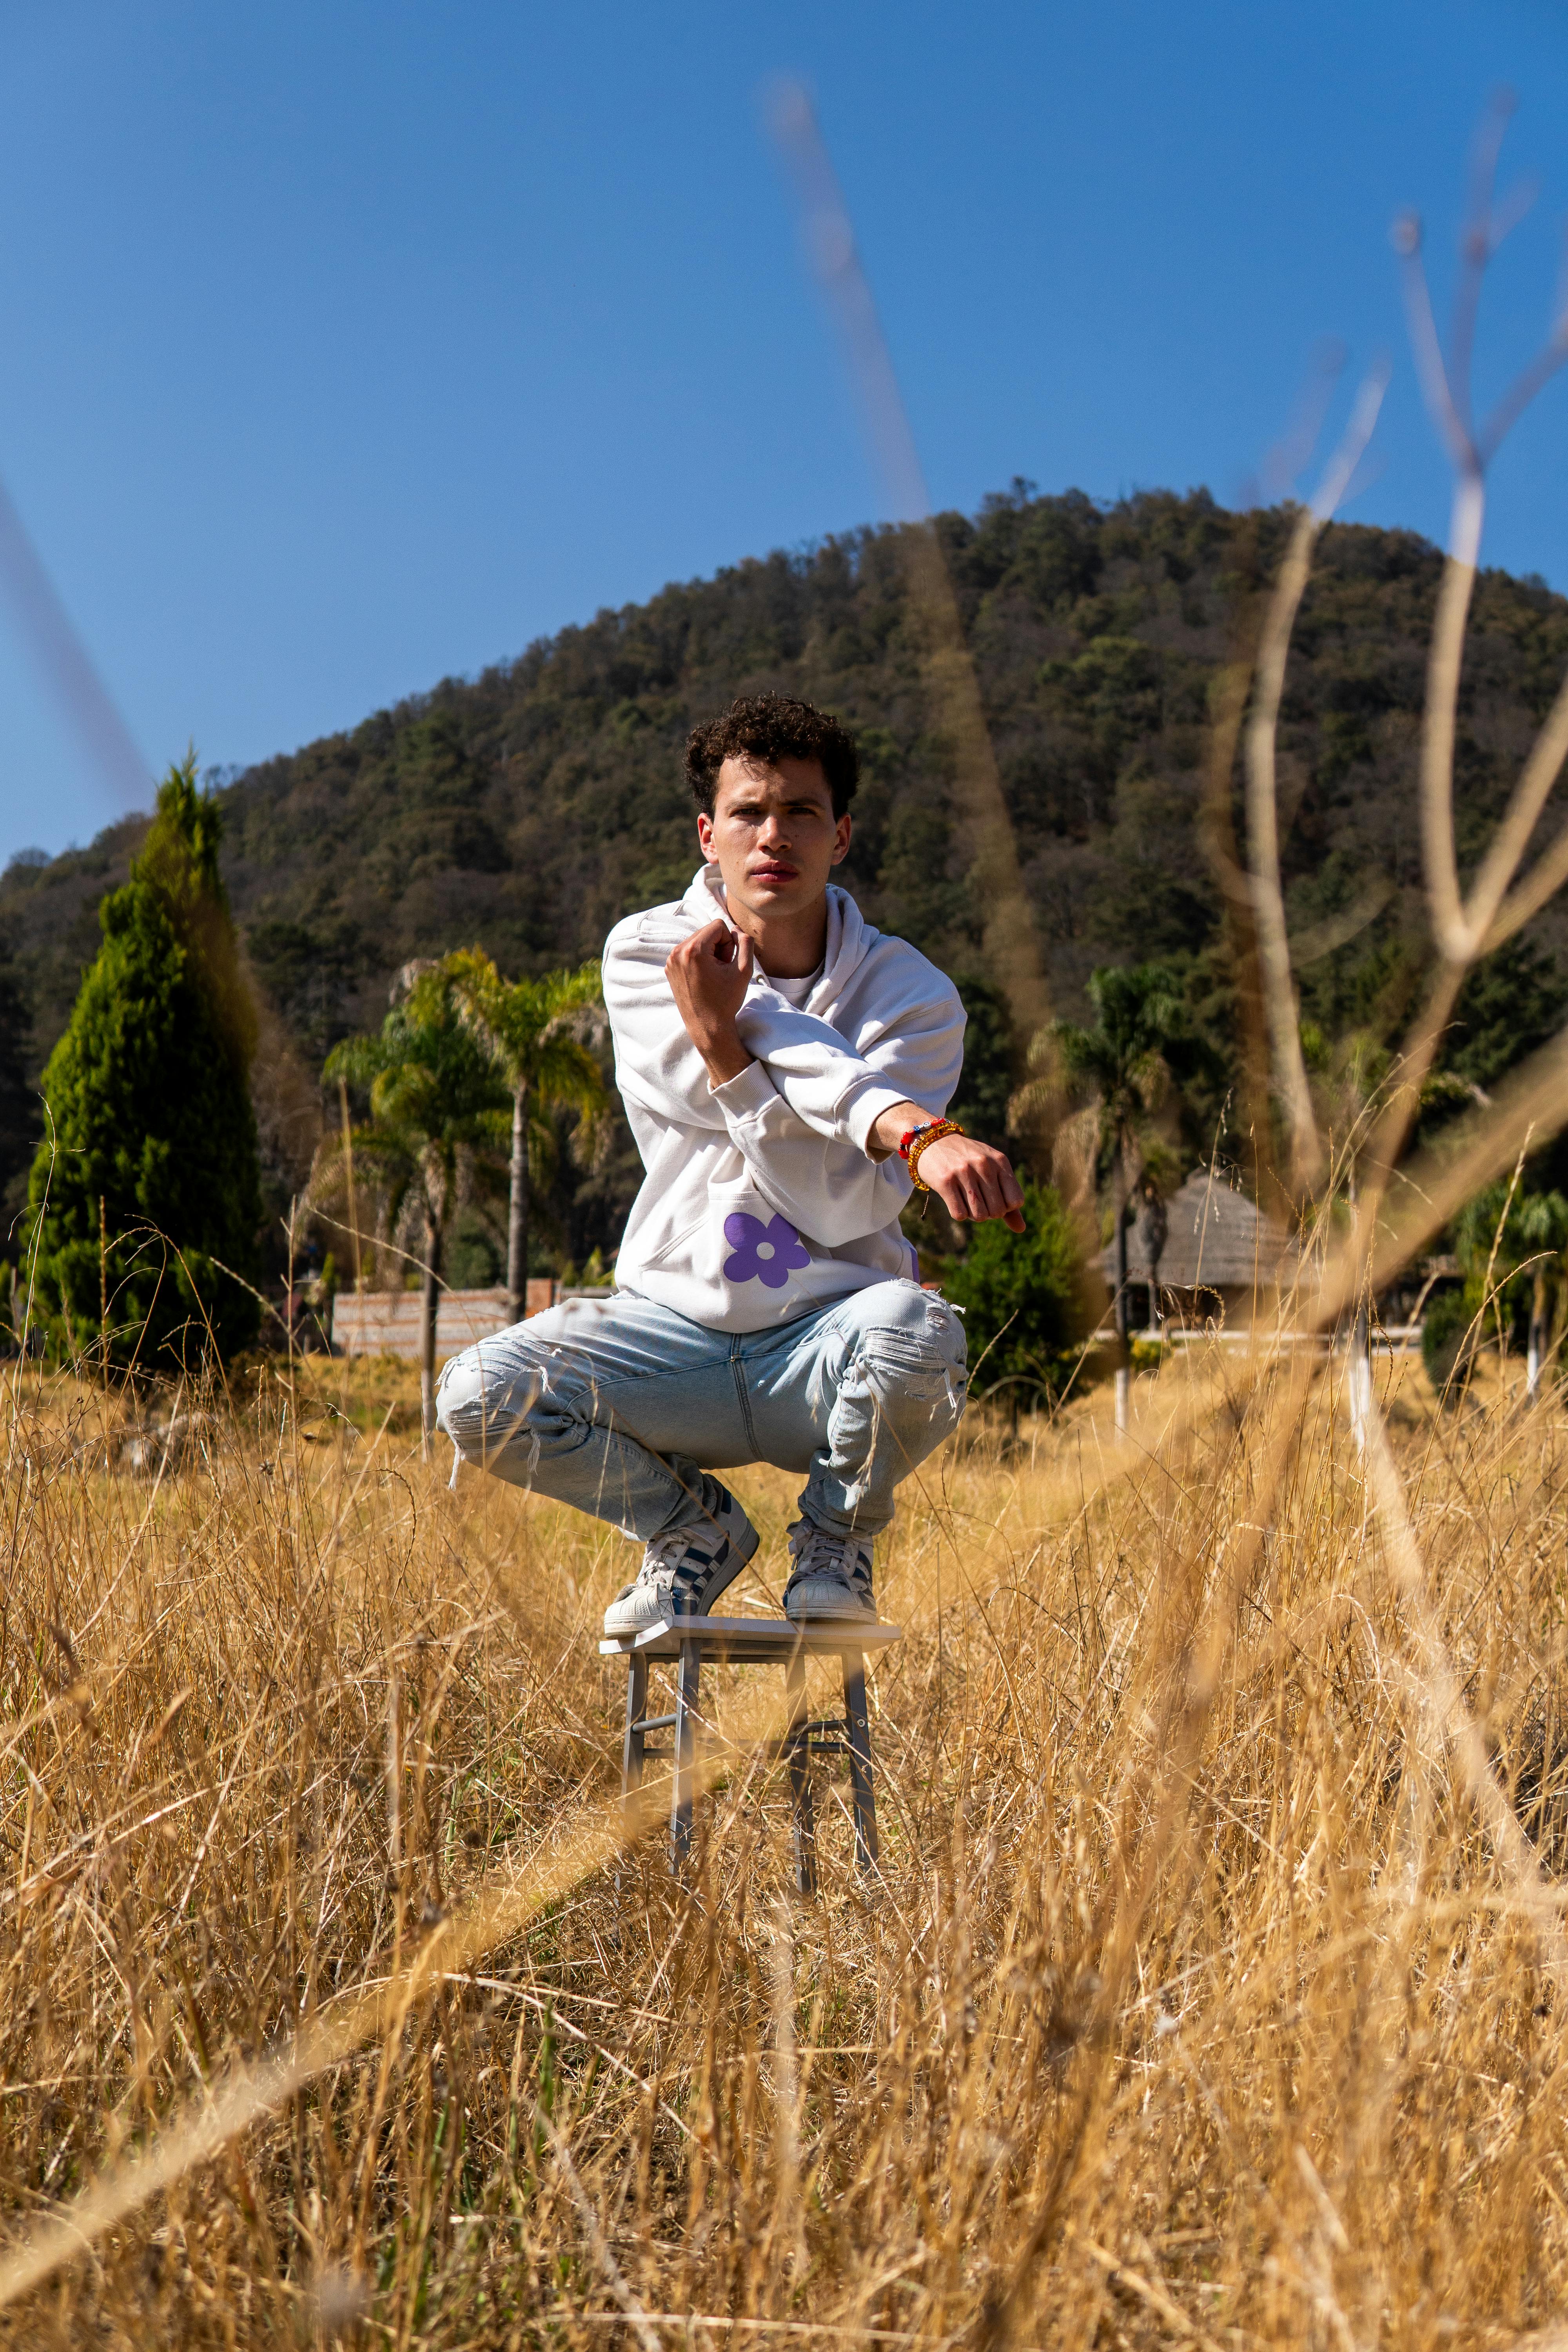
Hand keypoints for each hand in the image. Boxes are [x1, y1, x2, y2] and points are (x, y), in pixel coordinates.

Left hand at [666, 919, 755, 1086]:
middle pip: (706, 931)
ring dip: (709, 953)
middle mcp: (677, 952)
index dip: (729, 942)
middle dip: (718, 946)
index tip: (727, 962)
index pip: (718, 925)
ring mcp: (670, 960)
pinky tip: (704, 978)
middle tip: (721, 970)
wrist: (706, 1027)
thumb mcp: (744, 970)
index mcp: (693, 950)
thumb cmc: (726, 1001)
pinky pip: (688, 951)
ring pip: (698, 940)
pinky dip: (699, 959)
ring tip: (713, 974)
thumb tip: (736, 929)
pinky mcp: (669, 968)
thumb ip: (745, 943)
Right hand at [917, 1132, 1026, 1230]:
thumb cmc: (969, 1161)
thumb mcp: (993, 1171)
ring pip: (979, 1216)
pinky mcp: (945, 1181)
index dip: (1006, 1207)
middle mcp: (984, 1165)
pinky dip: (959, 1213)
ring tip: (966, 1199)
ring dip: (973, 1214)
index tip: (994, 1198)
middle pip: (997, 1212)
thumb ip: (1008, 1199)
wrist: (934, 1141)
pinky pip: (960, 1214)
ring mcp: (964, 1172)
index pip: (1016, 1201)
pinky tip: (954, 1199)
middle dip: (988, 1212)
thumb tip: (1021, 1229)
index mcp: (1000, 1161)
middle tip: (978, 1200)